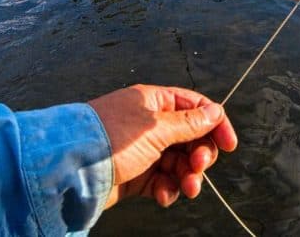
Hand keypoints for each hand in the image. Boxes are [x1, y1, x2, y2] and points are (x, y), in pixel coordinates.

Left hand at [89, 84, 236, 208]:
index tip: (229, 145)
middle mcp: (151, 124)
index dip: (215, 125)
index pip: (196, 108)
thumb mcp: (156, 128)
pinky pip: (162, 181)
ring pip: (179, 163)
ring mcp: (143, 150)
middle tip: (198, 168)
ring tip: (186, 188)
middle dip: (200, 156)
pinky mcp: (136, 174)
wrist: (70, 168)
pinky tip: (162, 195)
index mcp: (155, 103)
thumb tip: (216, 112)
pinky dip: (167, 189)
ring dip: (187, 176)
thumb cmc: (112, 138)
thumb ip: (189, 123)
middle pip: (191, 138)